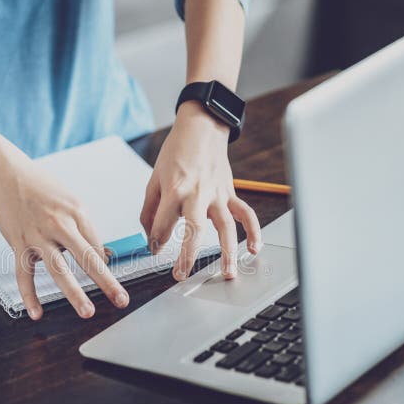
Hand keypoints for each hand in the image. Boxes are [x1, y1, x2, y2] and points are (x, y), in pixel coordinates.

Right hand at [0, 150, 128, 319]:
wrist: (7, 175)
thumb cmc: (41, 188)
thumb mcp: (71, 202)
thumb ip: (83, 229)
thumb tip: (99, 254)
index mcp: (77, 214)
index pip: (97, 246)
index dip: (105, 265)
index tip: (109, 279)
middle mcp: (59, 225)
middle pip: (87, 258)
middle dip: (106, 281)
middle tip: (120, 300)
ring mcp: (38, 236)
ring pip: (58, 269)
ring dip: (74, 292)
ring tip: (87, 312)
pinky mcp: (19, 243)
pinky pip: (24, 274)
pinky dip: (29, 295)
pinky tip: (36, 313)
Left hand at [140, 101, 261, 280]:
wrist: (201, 128)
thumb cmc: (177, 152)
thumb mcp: (154, 179)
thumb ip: (149, 209)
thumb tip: (149, 234)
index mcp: (174, 190)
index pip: (163, 225)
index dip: (156, 241)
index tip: (154, 250)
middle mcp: (197, 194)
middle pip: (194, 231)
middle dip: (188, 256)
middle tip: (181, 275)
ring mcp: (217, 195)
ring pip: (226, 227)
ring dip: (228, 252)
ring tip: (228, 273)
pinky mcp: (230, 193)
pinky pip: (245, 214)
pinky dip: (253, 231)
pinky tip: (254, 249)